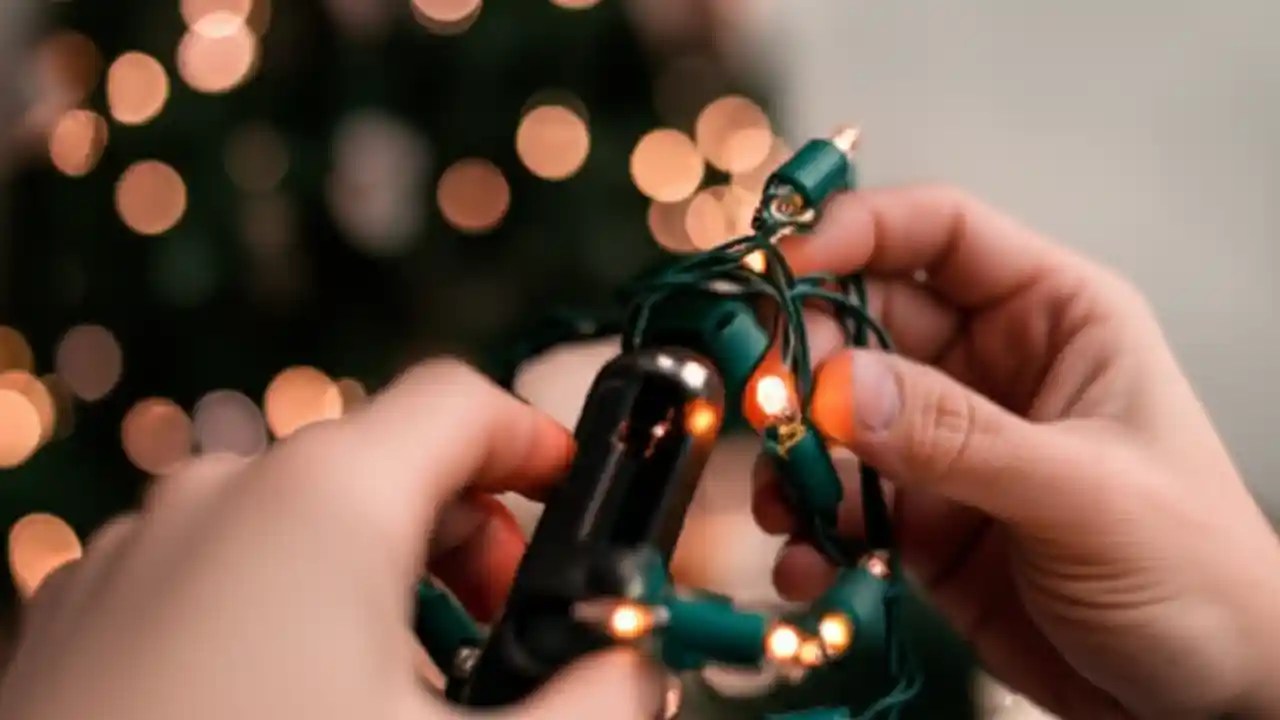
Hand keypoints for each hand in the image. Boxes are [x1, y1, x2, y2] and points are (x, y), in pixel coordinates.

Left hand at [0, 360, 662, 719]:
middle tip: (500, 634)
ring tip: (395, 690)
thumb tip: (634, 664)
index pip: (460, 402)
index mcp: (323, 501)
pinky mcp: (76, 619)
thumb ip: (602, 697)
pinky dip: (278, 609)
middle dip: (464, 536)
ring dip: (372, 579)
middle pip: (380, 463)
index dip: (537, 442)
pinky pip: (211, 573)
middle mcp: (217, 498)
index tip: (576, 498)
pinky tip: (288, 708)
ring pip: (292, 521)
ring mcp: (130, 555)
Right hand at [754, 186, 1279, 718]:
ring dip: (794, 453)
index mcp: (1052, 317)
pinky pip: (839, 505)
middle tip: (770, 407)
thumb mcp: (1082, 491)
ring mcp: (947, 445)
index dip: (856, 230)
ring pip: (835, 415)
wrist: (1205, 702)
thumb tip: (836, 386)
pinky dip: (807, 531)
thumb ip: (956, 437)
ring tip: (782, 504)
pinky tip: (805, 567)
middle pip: (863, 320)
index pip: (940, 233)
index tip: (781, 264)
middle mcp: (990, 367)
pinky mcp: (918, 520)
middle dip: (805, 359)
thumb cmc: (1195, 574)